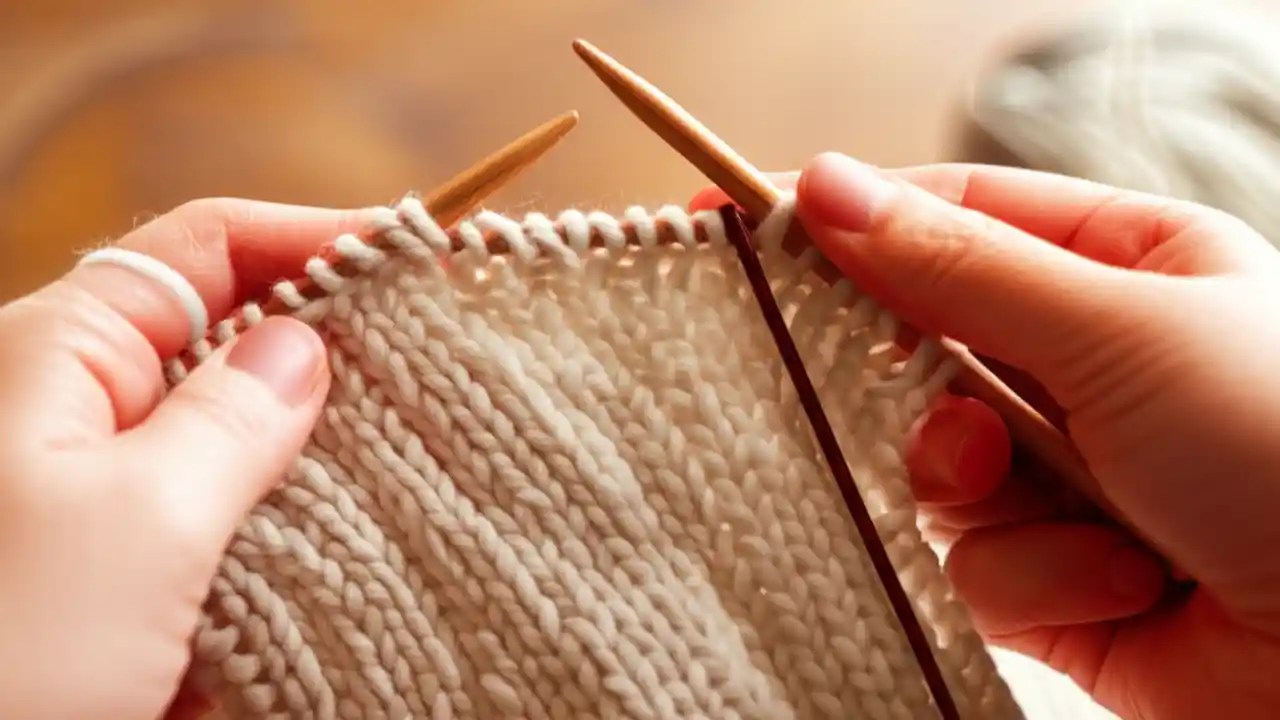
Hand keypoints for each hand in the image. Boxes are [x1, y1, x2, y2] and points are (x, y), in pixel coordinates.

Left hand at [0, 199, 369, 717]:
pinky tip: (357, 534)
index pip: (204, 248)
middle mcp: (83, 412)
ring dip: (322, 443)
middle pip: (229, 333)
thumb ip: (233, 419)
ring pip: (239, 433)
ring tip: (416, 448)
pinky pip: (232, 517)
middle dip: (331, 342)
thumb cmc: (14, 653)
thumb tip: (305, 342)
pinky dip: (294, 522)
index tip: (412, 256)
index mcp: (62, 359)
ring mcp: (111, 496)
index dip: (310, 235)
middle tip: (433, 360)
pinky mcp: (134, 571)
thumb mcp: (140, 523)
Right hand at [693, 156, 1279, 718]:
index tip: (731, 220)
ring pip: (932, 468)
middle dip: (928, 399)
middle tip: (962, 427)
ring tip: (1072, 511)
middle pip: (920, 350)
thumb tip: (825, 190)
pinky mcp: (1052, 573)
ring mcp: (1064, 471)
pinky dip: (1034, 575)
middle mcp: (1087, 365)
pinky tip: (1123, 583)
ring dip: (989, 498)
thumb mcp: (1120, 329)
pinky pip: (973, 561)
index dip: (841, 218)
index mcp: (1122, 266)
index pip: (946, 218)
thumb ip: (958, 267)